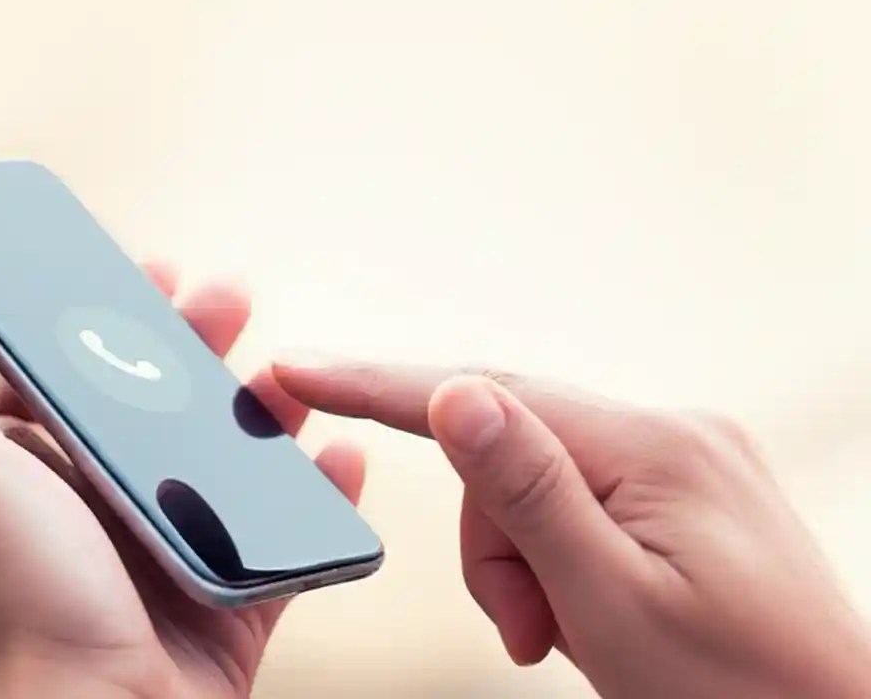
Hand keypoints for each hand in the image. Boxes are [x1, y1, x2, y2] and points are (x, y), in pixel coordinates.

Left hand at [0, 264, 365, 698]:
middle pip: (154, 403)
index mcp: (31, 470)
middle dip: (192, 343)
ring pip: (227, 457)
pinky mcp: (229, 591)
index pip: (65, 371)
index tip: (139, 267)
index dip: (99, 316)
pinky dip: (320, 494)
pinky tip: (342, 454)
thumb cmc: (23, 600)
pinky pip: (286, 532)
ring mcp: (168, 546)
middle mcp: (96, 503)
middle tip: (226, 295)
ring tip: (288, 370)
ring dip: (263, 406)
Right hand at [273, 360, 870, 697]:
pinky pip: (580, 504)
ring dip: (525, 565)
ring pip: (538, 486)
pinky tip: (588, 616)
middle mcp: (673, 433)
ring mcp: (685, 462)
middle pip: (511, 451)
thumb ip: (525, 491)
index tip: (298, 370)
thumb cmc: (738, 695)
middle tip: (527, 630)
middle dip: (492, 542)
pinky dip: (558, 563)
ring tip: (563, 637)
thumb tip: (451, 392)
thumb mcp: (609, 602)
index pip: (486, 392)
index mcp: (655, 448)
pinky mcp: (686, 495)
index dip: (376, 384)